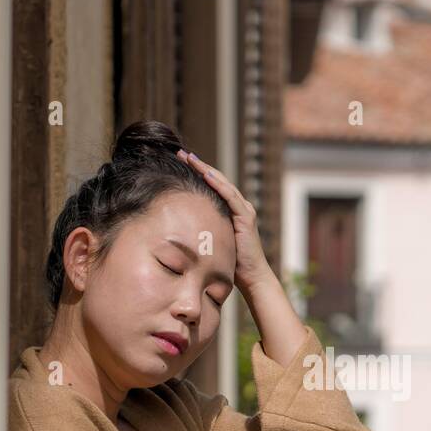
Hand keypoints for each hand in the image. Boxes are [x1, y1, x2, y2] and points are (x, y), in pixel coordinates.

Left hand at [176, 149, 273, 295]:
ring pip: (223, 184)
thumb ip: (202, 230)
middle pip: (216, 180)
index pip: (212, 186)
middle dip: (199, 166)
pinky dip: (218, 185)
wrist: (251, 276)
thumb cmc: (231, 263)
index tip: (180, 162)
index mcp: (231, 210)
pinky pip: (230, 197)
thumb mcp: (212, 241)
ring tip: (190, 159)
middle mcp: (239, 206)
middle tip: (181, 153)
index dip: (197, 173)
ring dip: (206, 170)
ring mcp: (244, 210)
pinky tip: (206, 174)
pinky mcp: (246, 218)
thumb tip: (179, 228)